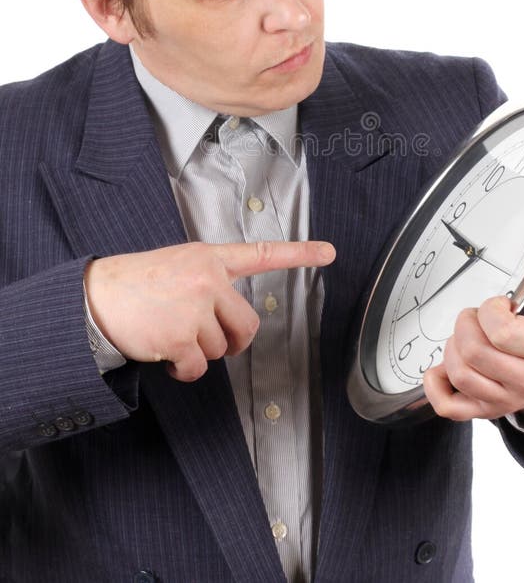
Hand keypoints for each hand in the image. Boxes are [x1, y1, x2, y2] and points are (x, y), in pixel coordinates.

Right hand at [84, 239, 335, 381]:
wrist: (95, 298)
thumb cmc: (136, 284)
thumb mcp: (177, 265)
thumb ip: (208, 280)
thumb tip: (228, 317)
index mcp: (209, 258)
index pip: (261, 253)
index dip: (299, 253)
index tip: (329, 252)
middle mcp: (208, 279)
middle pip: (247, 325)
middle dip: (233, 341)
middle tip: (210, 341)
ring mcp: (196, 308)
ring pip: (221, 348)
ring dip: (199, 353)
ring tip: (170, 334)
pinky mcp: (182, 337)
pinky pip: (199, 368)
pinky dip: (184, 370)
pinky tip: (165, 355)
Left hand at [422, 198, 523, 421]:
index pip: (502, 332)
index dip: (491, 310)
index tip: (500, 303)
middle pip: (472, 351)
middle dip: (467, 325)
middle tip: (479, 318)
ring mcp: (504, 400)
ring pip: (458, 373)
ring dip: (453, 348)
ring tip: (470, 336)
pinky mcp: (483, 411)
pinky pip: (447, 407)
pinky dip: (436, 385)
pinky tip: (445, 367)